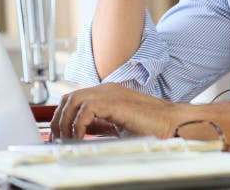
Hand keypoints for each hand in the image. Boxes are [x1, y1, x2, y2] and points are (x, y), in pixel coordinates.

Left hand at [49, 83, 179, 140]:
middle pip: (69, 98)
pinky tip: (80, 138)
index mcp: (107, 93)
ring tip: (67, 140)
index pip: (74, 98)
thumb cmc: (151, 126)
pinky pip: (85, 110)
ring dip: (66, 122)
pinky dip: (78, 126)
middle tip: (57, 139)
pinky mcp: (115, 103)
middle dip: (59, 120)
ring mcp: (110, 94)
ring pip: (73, 101)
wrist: (172, 123)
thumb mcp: (117, 126)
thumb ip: (100, 124)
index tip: (58, 135)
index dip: (62, 116)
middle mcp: (106, 90)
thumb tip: (80, 132)